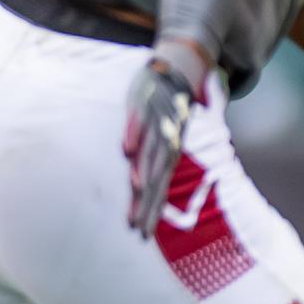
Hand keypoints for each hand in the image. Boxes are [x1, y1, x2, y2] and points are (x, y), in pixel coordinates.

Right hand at [121, 54, 199, 238]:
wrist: (177, 68)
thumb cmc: (171, 109)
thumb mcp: (172, 139)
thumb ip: (160, 166)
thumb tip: (151, 190)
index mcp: (171, 153)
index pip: (159, 189)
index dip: (150, 212)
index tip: (140, 234)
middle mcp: (165, 142)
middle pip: (153, 178)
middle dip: (144, 202)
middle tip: (134, 226)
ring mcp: (155, 123)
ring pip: (148, 153)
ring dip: (140, 171)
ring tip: (133, 190)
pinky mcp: (143, 104)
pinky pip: (138, 121)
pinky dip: (134, 134)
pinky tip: (126, 149)